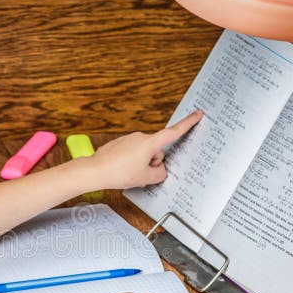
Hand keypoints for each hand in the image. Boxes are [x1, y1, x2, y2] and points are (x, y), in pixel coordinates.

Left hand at [86, 110, 202, 189]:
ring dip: (141, 164)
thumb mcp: (146, 178)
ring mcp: (129, 139)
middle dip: (153, 163)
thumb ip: (159, 173)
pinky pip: (133, 154)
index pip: (173, 132)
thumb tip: (159, 169)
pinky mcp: (120, 144)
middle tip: (141, 174)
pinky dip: (131, 163)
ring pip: (144, 154)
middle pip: (157, 151)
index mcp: (150, 143)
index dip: (188, 124)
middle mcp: (140, 137)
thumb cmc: (118, 173)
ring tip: (128, 174)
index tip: (198, 114)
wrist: (94, 171)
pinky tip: (121, 170)